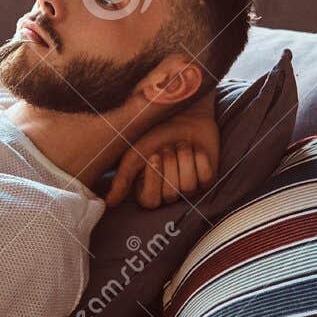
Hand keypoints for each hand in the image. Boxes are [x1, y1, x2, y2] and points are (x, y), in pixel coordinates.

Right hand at [106, 92, 218, 208]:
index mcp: (148, 188)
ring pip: (188, 187)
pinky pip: (205, 178)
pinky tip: (195, 148)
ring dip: (183, 159)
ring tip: (180, 145)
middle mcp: (168, 191)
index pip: (150, 202)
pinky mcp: (208, 177)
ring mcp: (190, 186)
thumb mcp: (134, 154)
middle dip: (169, 165)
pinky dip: (199, 158)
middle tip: (167, 148)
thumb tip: (109, 203)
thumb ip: (122, 178)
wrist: (181, 113)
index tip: (153, 156)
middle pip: (171, 195)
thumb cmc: (154, 132)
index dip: (153, 178)